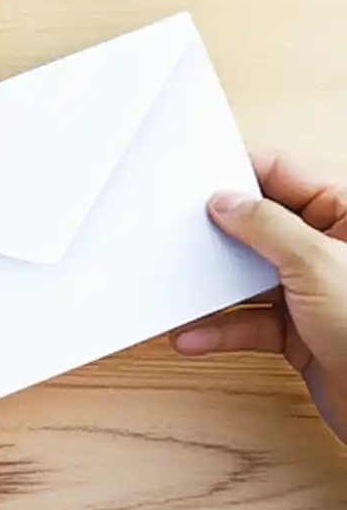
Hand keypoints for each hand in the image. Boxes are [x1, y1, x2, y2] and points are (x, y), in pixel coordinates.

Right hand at [172, 152, 346, 441]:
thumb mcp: (315, 263)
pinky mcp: (299, 331)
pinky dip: (220, 330)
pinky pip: (249, 322)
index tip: (198, 180)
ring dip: (211, 290)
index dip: (240, 173)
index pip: (284, 173)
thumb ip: (265, 226)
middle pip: (260, 226)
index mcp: (345, 214)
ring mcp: (313, 291)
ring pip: (249, 277)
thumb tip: (226, 201)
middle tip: (182, 234)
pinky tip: (195, 336)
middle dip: (218, 234)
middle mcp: (328, 249)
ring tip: (179, 290)